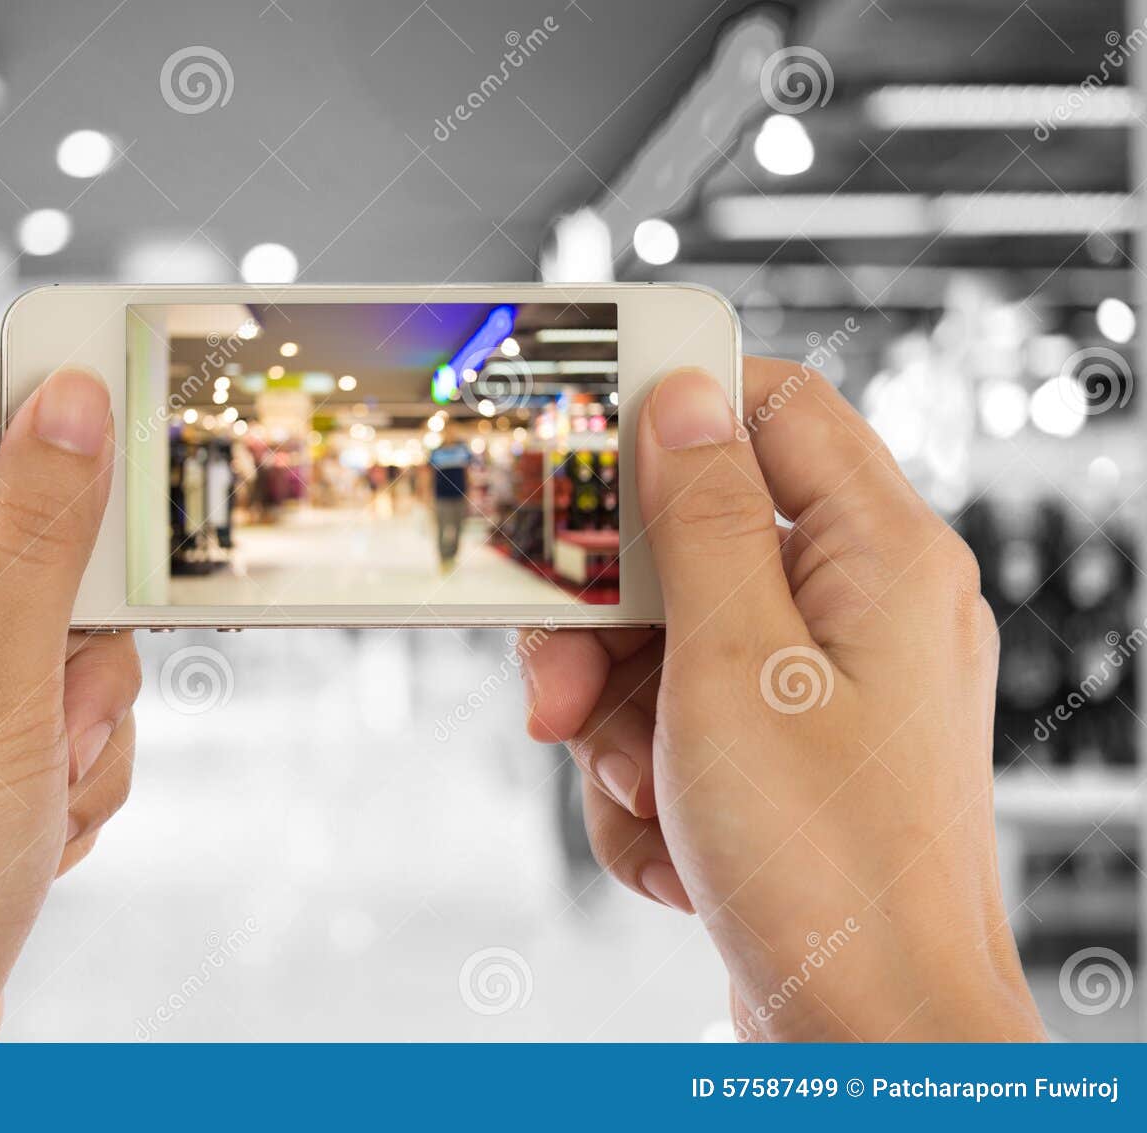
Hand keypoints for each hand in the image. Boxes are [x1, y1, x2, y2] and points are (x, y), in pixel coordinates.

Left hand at [0, 349, 138, 1040]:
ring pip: (41, 625)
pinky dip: (64, 753)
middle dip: (66, 627)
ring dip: (74, 709)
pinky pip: (38, 693)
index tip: (98, 408)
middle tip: (63, 694)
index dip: (1, 391)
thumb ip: (45, 531)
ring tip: (36, 790)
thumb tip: (77, 406)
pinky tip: (35, 822)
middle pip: (0, 534)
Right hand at [522, 357, 1043, 1041]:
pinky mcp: (784, 760)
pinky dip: (648, 783)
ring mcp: (823, 691)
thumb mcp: (736, 664)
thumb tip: (682, 400)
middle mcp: (861, 612)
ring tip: (644, 791)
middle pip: (689, 544)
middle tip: (560, 684)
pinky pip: (676, 725)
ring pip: (664, 644)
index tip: (575, 445)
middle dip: (606, 625)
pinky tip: (673, 846)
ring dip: (618, 721)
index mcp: (880, 557)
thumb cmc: (830, 865)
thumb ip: (700, 518)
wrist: (866, 1040)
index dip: (669, 414)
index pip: (773, 411)